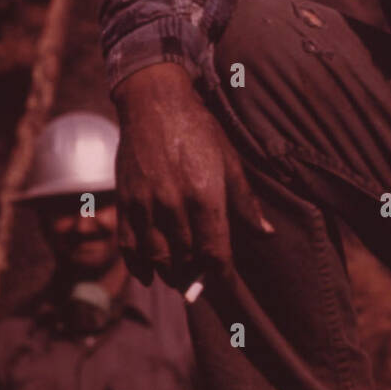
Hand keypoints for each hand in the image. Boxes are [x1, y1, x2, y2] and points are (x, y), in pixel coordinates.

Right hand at [112, 62, 271, 287]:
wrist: (154, 103)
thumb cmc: (198, 129)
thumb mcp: (230, 161)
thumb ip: (245, 202)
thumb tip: (265, 234)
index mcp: (205, 196)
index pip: (215, 252)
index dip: (222, 276)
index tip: (228, 286)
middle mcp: (175, 205)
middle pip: (186, 260)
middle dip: (196, 275)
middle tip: (203, 278)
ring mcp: (146, 205)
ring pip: (158, 258)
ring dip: (170, 273)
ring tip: (180, 275)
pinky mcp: (125, 202)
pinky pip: (128, 246)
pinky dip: (138, 266)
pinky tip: (149, 273)